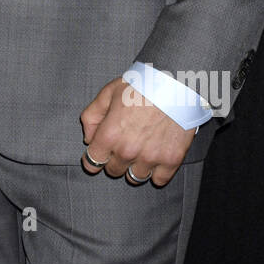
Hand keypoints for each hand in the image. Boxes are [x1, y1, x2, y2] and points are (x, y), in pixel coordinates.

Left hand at [80, 77, 194, 185]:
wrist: (175, 83)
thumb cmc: (140, 85)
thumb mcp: (108, 93)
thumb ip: (91, 116)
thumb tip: (88, 139)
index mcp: (109, 135)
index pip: (92, 163)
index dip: (94, 158)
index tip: (101, 154)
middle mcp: (127, 151)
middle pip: (114, 171)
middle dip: (115, 160)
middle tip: (124, 145)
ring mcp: (150, 158)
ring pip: (135, 177)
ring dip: (135, 167)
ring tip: (141, 151)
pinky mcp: (171, 160)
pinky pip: (159, 180)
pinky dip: (157, 172)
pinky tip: (156, 158)